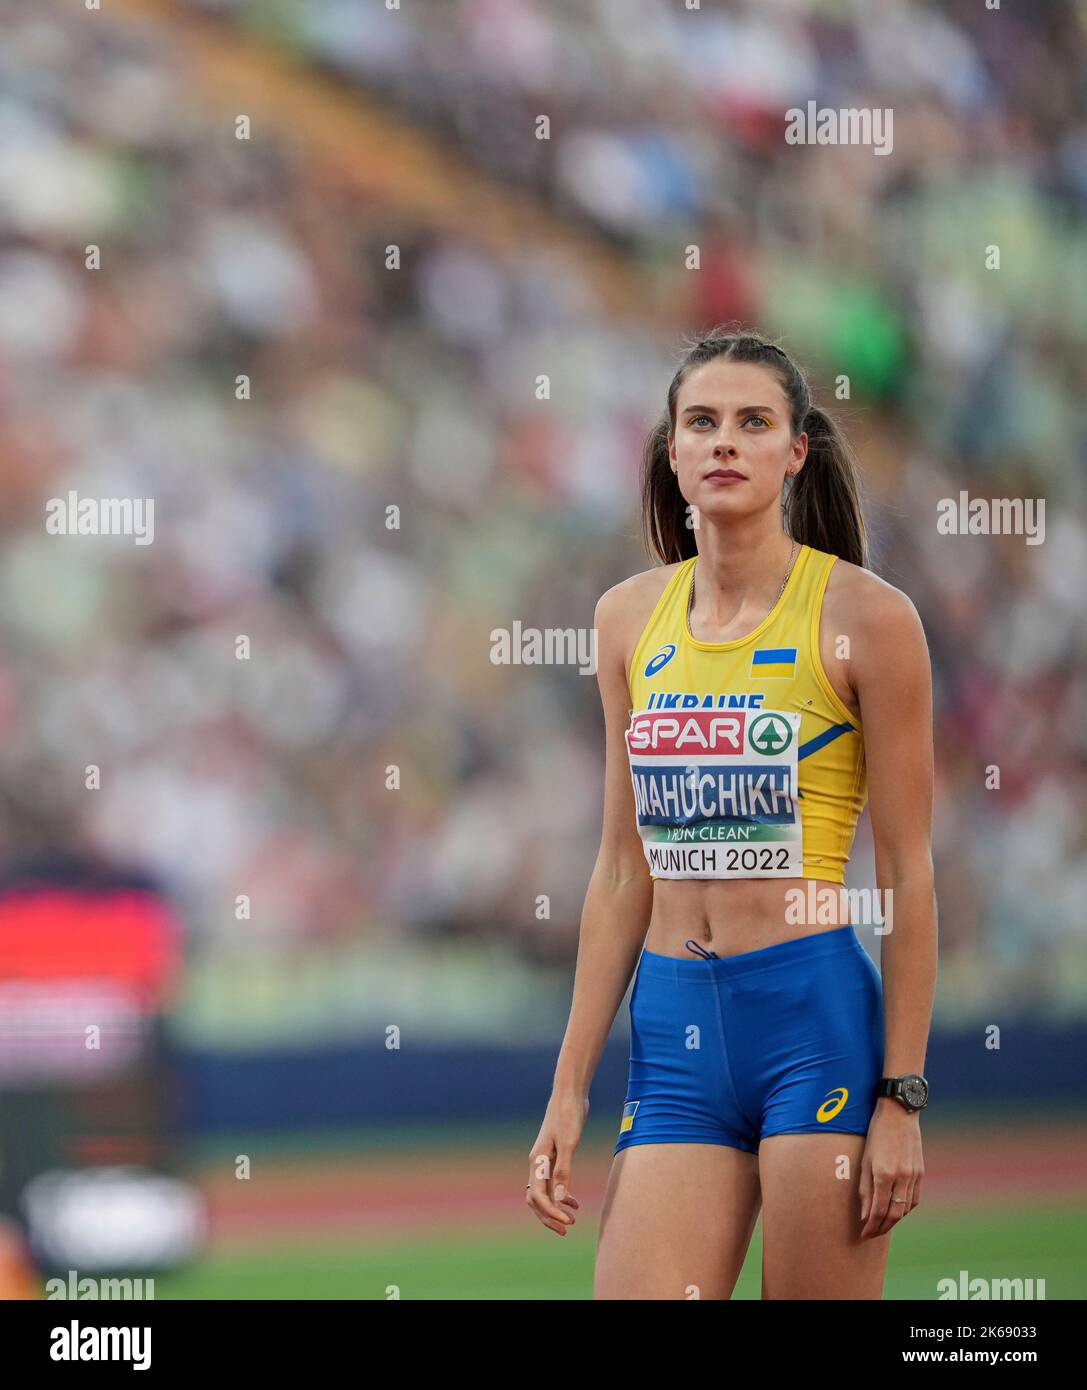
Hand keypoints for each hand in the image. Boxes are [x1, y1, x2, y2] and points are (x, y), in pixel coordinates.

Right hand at [526, 1092, 587, 1234]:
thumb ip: (564, 1172)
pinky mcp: (555, 1157)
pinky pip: (553, 1184)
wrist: (569, 1095)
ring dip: (555, 1208)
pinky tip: (575, 1202)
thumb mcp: (569, 1144)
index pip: (537, 1196)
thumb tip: (561, 1200)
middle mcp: (537, 1163)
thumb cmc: (568, 1116)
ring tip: (571, 1221)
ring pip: (544, 1193)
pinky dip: (562, 1196)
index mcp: (537, 1161)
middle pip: (536, 1199)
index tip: (567, 1223)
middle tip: (565, 1230)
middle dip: (549, 1217)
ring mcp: (545, 1161)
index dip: (550, 1212)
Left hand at [858, 1099, 923, 1239]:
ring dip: (893, 1221)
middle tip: (871, 1235)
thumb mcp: (864, 1159)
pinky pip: (914, 1199)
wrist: (899, 1113)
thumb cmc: (876, 1133)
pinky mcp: (920, 1173)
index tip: (864, 1234)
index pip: (878, 1210)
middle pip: (893, 1214)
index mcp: (883, 1173)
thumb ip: (864, 1189)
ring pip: (905, 1209)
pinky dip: (905, 1210)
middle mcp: (901, 1177)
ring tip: (882, 1225)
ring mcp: (913, 1176)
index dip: (871, 1226)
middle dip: (882, 1228)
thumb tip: (864, 1215)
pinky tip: (896, 1212)